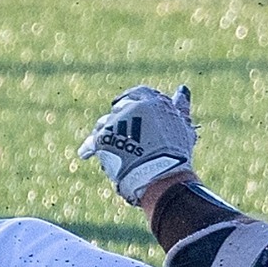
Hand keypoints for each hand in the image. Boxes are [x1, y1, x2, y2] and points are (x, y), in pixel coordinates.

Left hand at [75, 84, 196, 204]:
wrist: (160, 176)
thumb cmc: (176, 154)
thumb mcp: (182, 127)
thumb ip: (180, 107)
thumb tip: (181, 89)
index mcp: (153, 101)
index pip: (139, 93)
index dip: (134, 100)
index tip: (132, 107)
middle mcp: (133, 106)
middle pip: (120, 108)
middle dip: (121, 119)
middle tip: (124, 133)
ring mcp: (117, 122)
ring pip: (105, 122)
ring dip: (107, 132)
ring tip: (112, 148)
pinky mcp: (103, 137)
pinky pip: (92, 141)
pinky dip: (89, 147)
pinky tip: (84, 153)